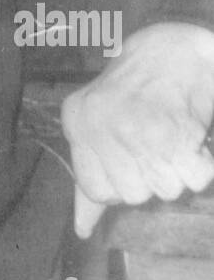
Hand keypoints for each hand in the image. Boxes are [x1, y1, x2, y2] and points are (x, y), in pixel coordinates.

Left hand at [62, 22, 213, 237]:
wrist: (177, 48)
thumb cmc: (137, 89)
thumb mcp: (99, 125)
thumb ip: (90, 178)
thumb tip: (81, 230)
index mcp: (77, 121)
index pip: (97, 189)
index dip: (122, 179)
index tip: (133, 153)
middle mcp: (99, 124)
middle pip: (132, 194)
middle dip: (151, 174)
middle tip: (158, 140)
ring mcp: (135, 129)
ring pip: (164, 189)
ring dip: (178, 169)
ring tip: (175, 135)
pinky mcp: (173, 132)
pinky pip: (193, 178)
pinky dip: (202, 164)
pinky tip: (193, 137)